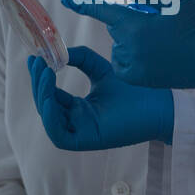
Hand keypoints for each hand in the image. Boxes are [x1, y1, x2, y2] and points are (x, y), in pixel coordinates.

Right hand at [29, 45, 173, 149]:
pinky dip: (50, 117)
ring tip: (45, 74)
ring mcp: (80, 133)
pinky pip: (58, 135)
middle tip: (37, 62)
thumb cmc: (135, 90)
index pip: (52, 94)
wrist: (158, 104)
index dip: (42, 78)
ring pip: (49, 119)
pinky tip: (51, 97)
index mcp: (80, 108)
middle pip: (46, 106)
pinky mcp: (86, 142)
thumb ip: (81, 58)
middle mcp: (77, 121)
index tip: (35, 57)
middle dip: (38, 84)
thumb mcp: (101, 69)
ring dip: (41, 96)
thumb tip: (60, 53)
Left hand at [60, 0, 194, 89]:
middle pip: (117, 27)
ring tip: (164, 38)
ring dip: (134, 39)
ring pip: (121, 46)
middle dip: (131, 20)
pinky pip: (126, 64)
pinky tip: (158, 54)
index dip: (83, 3)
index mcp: (136, 24)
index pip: (102, 10)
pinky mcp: (142, 80)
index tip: (66, 0)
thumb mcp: (171, 0)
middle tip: (162, 21)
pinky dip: (135, 57)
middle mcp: (130, 47)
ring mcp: (135, 67)